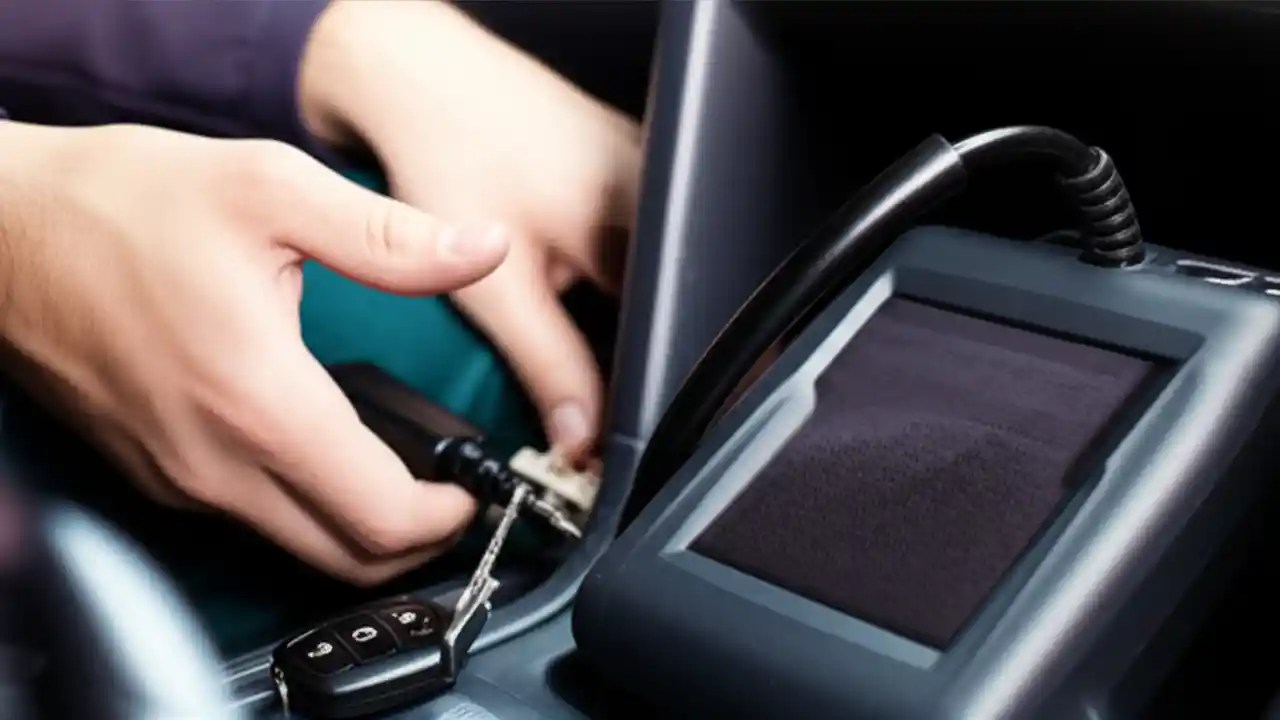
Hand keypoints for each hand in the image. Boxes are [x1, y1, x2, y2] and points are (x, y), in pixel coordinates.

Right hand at [0, 121, 509, 584]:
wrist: (0, 230)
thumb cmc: (120, 204)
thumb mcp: (271, 190)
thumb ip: (389, 237)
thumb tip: (483, 249)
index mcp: (260, 403)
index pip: (381, 517)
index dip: (447, 515)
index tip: (473, 487)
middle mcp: (215, 463)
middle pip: (346, 557)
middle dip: (416, 539)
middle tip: (450, 493)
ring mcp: (178, 478)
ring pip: (296, 545)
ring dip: (361, 526)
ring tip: (401, 472)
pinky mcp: (153, 472)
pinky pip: (247, 517)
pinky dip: (303, 506)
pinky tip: (322, 450)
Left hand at [300, 1, 642, 461]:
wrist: (419, 78)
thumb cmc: (450, 156)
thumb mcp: (495, 285)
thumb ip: (549, 366)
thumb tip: (582, 439)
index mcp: (645, 226)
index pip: (664, 346)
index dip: (627, 394)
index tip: (585, 420)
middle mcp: (659, 196)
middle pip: (657, 315)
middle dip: (611, 351)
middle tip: (550, 344)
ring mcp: (646, 175)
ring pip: (639, 282)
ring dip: (599, 310)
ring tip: (543, 289)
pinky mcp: (624, 168)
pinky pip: (625, 246)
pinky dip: (591, 273)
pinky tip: (550, 259)